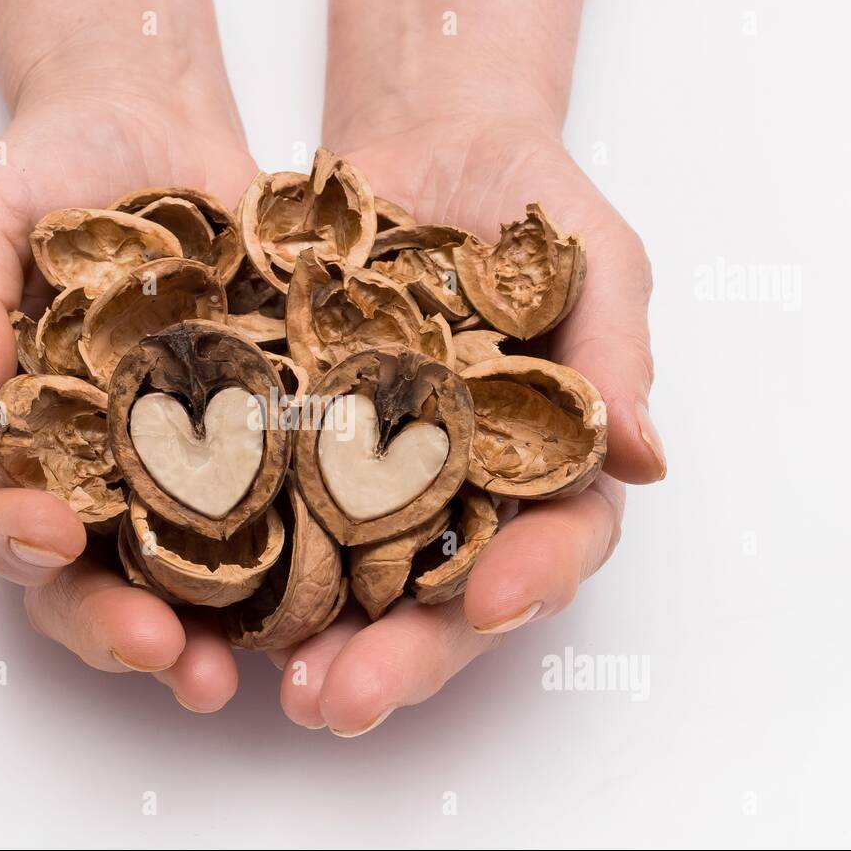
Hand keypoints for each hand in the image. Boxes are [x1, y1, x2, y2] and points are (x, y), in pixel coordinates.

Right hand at [0, 80, 257, 712]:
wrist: (158, 132)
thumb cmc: (51, 168)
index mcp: (6, 438)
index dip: (3, 537)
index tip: (45, 535)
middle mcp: (86, 476)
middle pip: (79, 581)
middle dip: (109, 624)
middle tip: (160, 649)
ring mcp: (174, 474)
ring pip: (177, 581)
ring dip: (204, 634)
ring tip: (238, 670)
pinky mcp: (256, 455)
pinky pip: (273, 522)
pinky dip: (293, 567)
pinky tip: (327, 597)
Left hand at [269, 115, 664, 735]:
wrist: (424, 150)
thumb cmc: (529, 205)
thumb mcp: (593, 260)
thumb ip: (616, 352)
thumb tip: (648, 458)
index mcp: (544, 470)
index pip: (554, 543)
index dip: (531, 578)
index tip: (498, 602)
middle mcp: (457, 497)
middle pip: (441, 598)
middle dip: (404, 655)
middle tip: (349, 701)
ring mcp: (370, 481)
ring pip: (348, 582)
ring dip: (314, 639)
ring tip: (277, 684)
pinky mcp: (291, 449)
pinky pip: (264, 509)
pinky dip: (238, 556)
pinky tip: (201, 597)